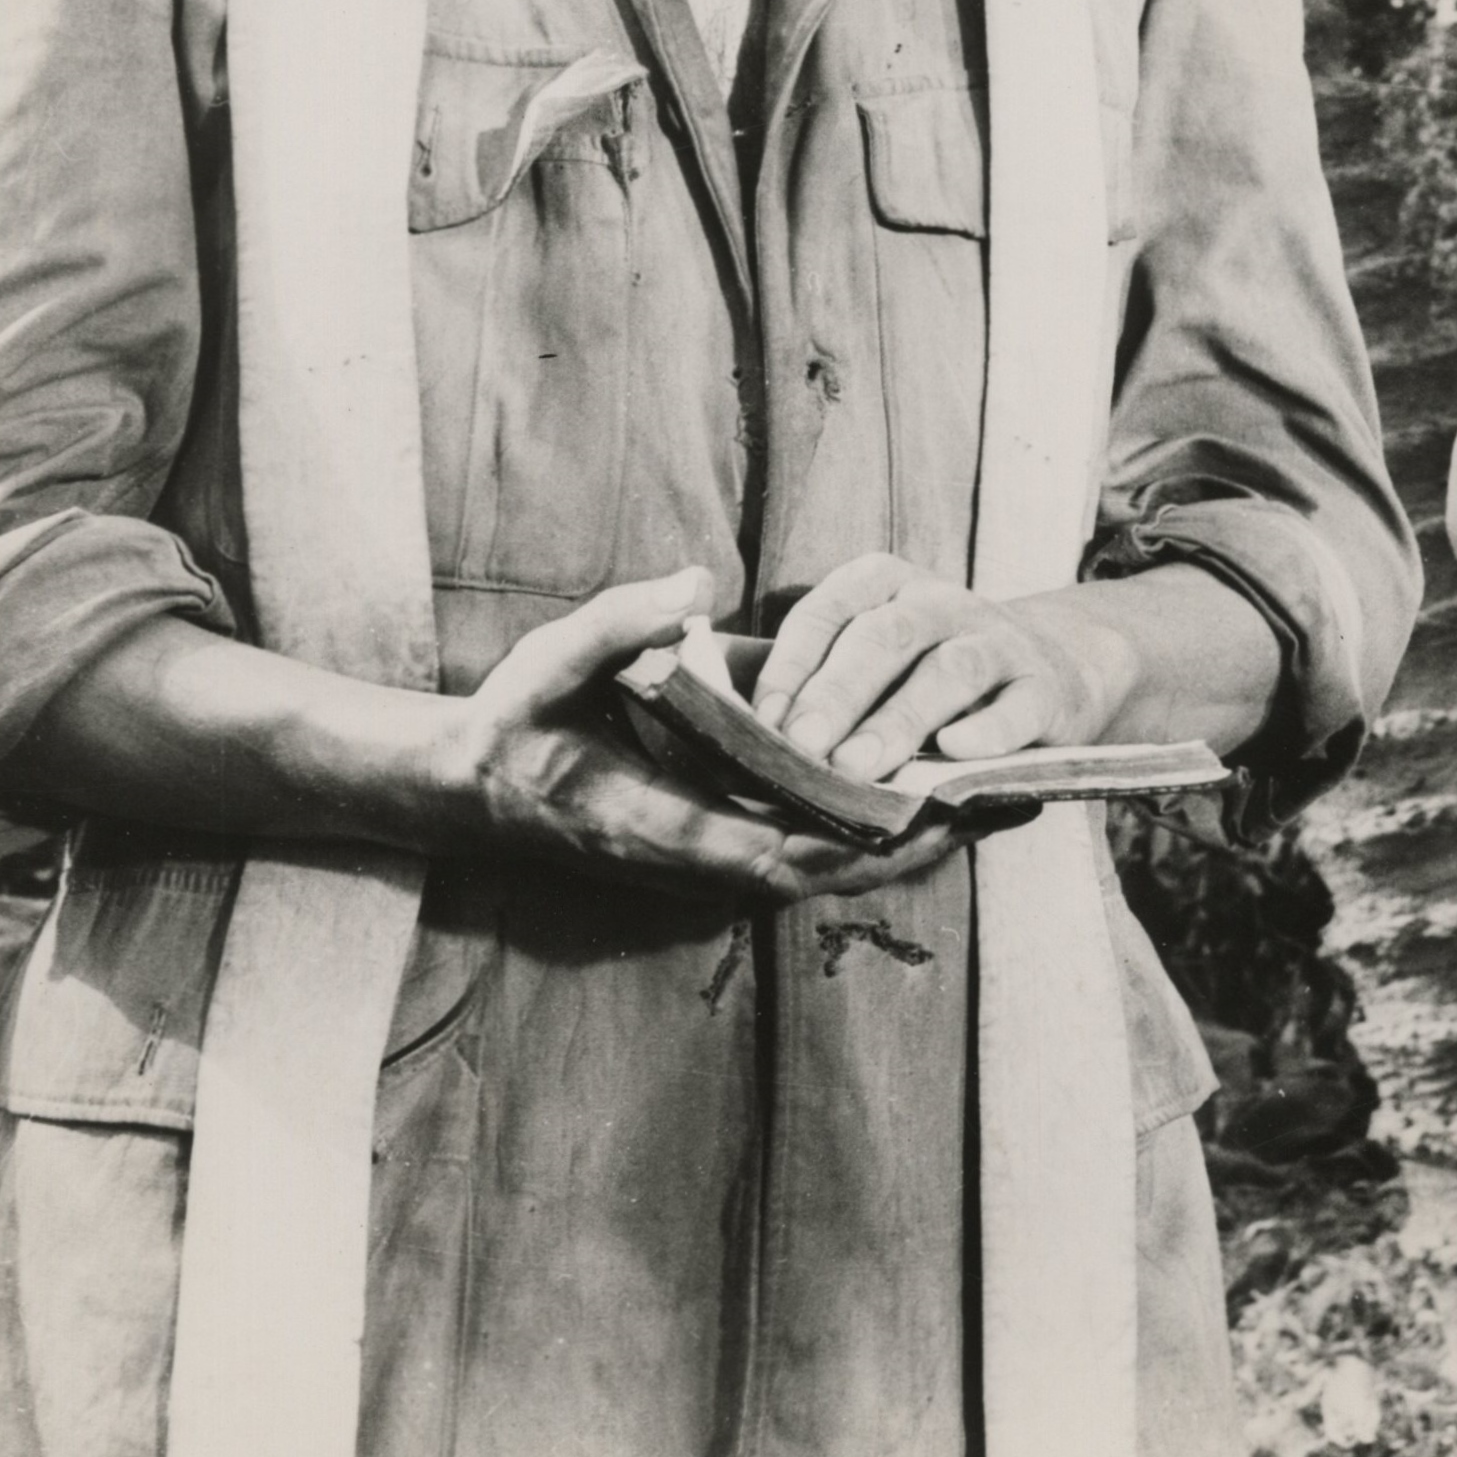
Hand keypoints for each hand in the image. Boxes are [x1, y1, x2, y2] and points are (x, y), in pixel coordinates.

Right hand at [437, 567, 966, 900]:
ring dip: (894, 847)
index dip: (849, 836)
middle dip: (905, 849)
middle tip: (987, 807)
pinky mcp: (712, 852)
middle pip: (820, 874)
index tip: (921, 810)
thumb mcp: (549, 662)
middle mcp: (689, 864)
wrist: (468, 790)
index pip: (771, 849)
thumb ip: (619, 624)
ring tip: (977, 806)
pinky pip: (802, 854)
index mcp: (654, 827)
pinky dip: (861, 835)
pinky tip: (913, 798)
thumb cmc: (511, 722)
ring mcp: (702, 867)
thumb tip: (697, 582)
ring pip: (818, 871)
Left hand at [751, 554, 1137, 781]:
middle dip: (837, 693)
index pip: (827, 612)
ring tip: (857, 767)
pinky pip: (1018, 706)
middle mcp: (939, 602)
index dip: (791, 664)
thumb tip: (736, 723)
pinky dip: (989, 729)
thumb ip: (815, 674)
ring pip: (946, 672)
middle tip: (803, 746)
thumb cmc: (928, 668)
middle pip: (884, 637)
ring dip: (899, 719)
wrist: (1054, 666)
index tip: (761, 718)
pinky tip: (956, 752)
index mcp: (883, 584)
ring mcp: (996, 641)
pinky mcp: (1044, 688)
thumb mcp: (873, 650)